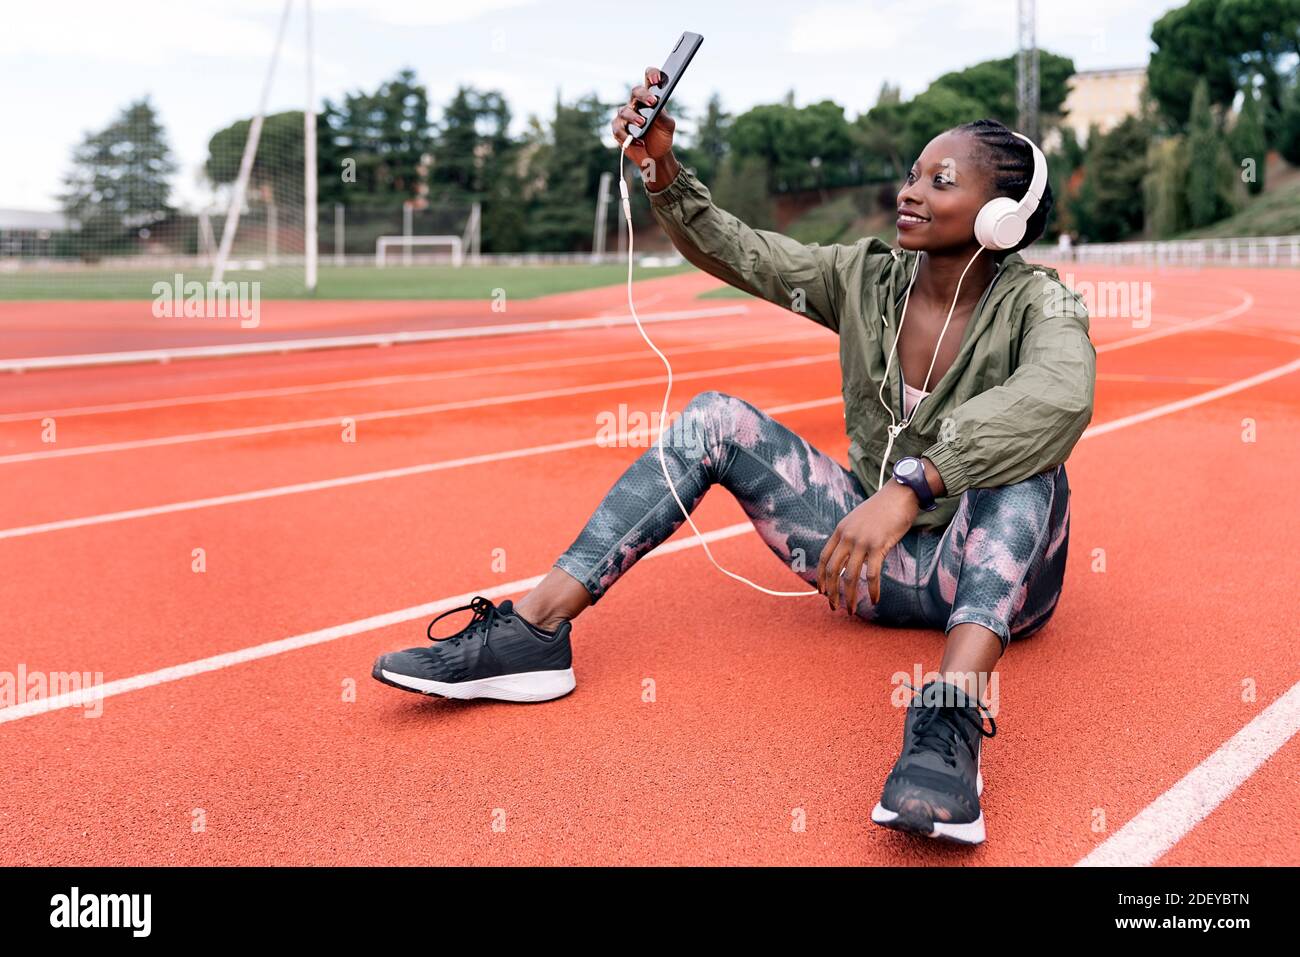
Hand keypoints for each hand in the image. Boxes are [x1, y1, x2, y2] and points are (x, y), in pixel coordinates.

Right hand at [612, 66, 676, 178]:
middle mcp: (636, 104)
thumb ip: (663, 116)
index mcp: (650, 98)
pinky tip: (639, 142)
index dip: (652, 75)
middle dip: (643, 95)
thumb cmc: (662, 137)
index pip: (648, 79)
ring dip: (633, 117)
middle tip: (652, 102)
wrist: (656, 156)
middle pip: (635, 91)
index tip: (657, 80)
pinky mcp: (618, 131)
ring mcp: (625, 117)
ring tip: (642, 123)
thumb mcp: (667, 126)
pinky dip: (628, 137)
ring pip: (624, 111)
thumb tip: (657, 108)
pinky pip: (618, 130)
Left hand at [816, 482, 919, 614]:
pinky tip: (875, 600)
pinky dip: (873, 590)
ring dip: (850, 597)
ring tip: (852, 610)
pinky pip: (872, 574)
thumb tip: (849, 558)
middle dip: (831, 592)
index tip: (821, 592)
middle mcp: (847, 536)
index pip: (824, 558)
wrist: (901, 493)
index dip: (821, 577)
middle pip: (833, 570)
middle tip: (834, 607)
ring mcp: (862, 541)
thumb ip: (851, 537)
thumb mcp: (859, 520)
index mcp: (840, 530)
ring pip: (850, 576)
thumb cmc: (883, 509)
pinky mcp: (879, 545)